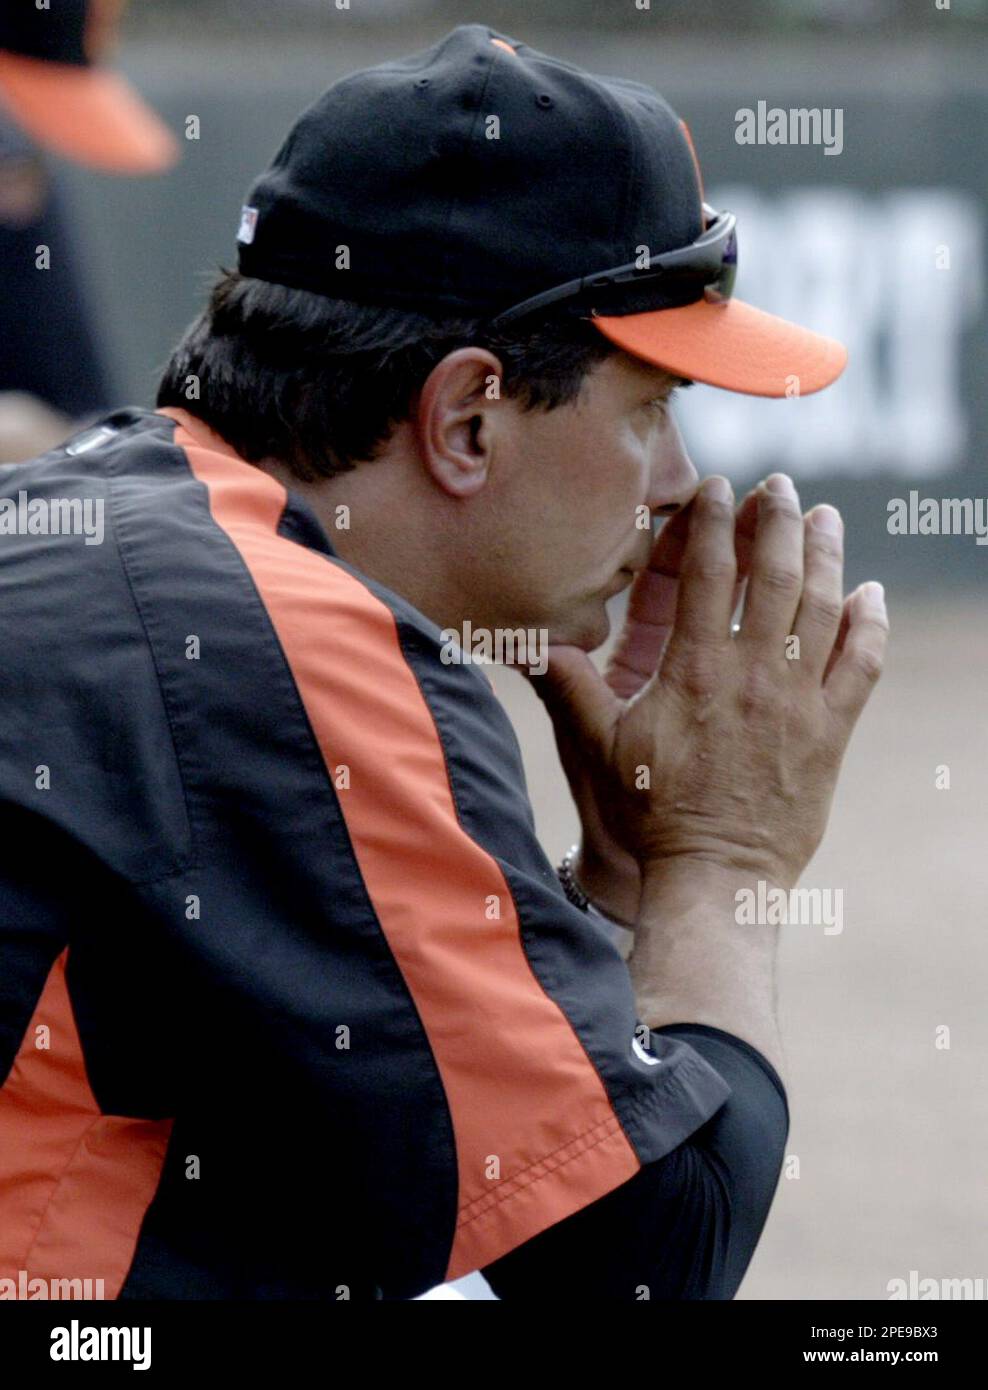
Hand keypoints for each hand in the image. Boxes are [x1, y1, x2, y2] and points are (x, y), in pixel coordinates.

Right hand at [532, 473, 887, 899]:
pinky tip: (870, 593)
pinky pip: (862, 665)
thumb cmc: (651, 813)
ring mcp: (799, 701)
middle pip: (776, 575)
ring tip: (826, 518)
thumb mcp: (598, 747)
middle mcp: (754, 674)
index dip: (715, 521)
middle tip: (782, 485)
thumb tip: (526, 641)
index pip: (710, 573)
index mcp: (695, 670)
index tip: (719, 487)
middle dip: (780, 519)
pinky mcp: (832, 732)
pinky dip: (871, 624)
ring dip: (827, 554)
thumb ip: (567, 687)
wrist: (717, 875)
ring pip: (824, 607)